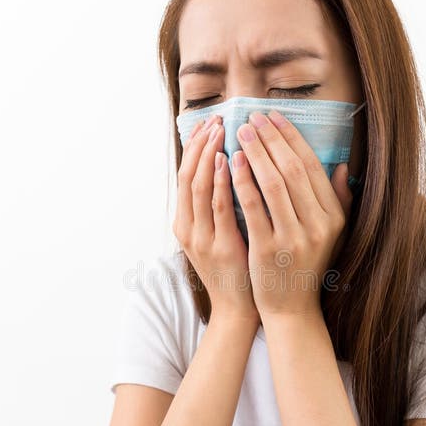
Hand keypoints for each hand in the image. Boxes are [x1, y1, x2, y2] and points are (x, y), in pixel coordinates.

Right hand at [173, 114, 260, 323]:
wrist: (240, 308)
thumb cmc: (237, 267)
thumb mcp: (222, 232)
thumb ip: (220, 204)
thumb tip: (231, 166)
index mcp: (186, 222)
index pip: (186, 174)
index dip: (196, 147)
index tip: (209, 121)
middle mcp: (187, 227)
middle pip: (188, 175)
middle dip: (201, 144)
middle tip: (215, 117)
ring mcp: (201, 237)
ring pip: (198, 187)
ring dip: (209, 155)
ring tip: (221, 129)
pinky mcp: (219, 247)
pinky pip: (217, 208)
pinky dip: (221, 182)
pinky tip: (229, 161)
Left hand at [231, 108, 354, 318]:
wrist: (291, 309)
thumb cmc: (306, 266)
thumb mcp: (332, 234)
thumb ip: (339, 201)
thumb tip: (343, 166)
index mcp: (333, 217)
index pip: (311, 167)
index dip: (291, 138)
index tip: (274, 117)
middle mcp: (317, 226)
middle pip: (293, 170)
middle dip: (271, 139)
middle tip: (252, 117)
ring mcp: (292, 238)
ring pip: (273, 184)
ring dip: (256, 153)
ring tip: (240, 132)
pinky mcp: (267, 250)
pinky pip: (253, 208)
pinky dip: (243, 181)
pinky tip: (232, 162)